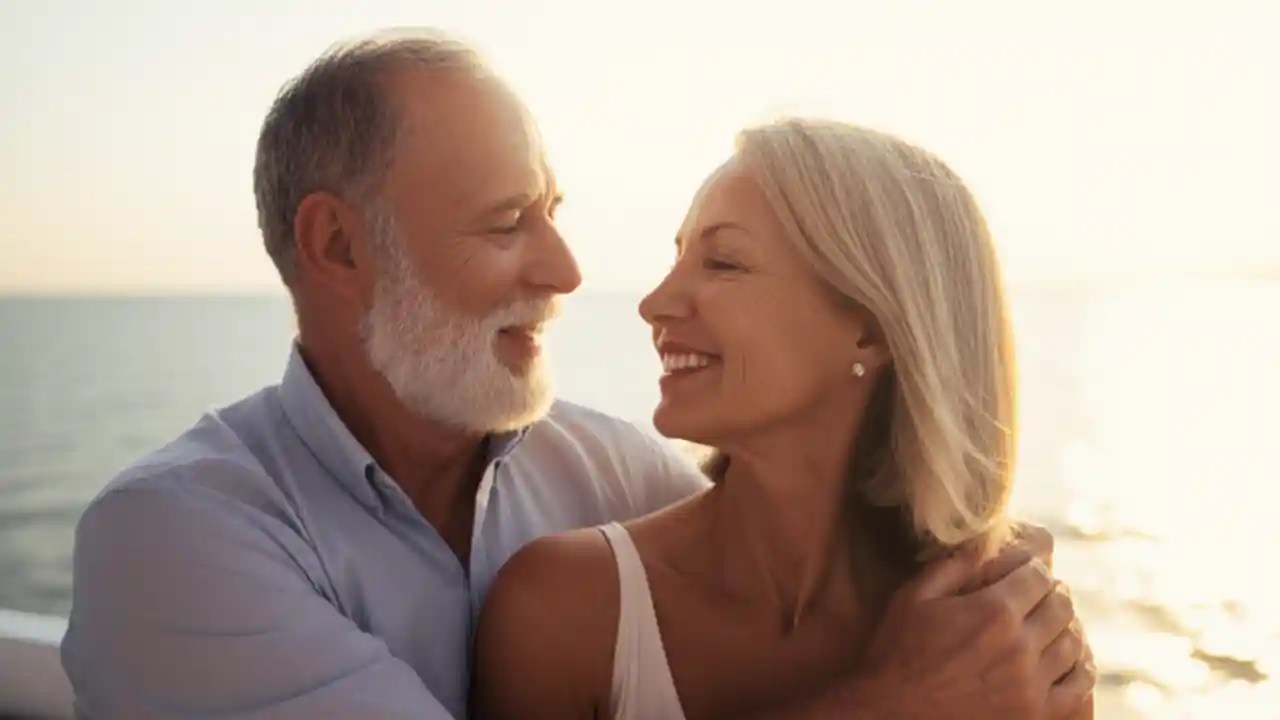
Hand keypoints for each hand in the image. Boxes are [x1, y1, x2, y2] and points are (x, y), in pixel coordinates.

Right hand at [844, 550, 1094, 719]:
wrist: (891, 713)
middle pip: (1062, 607)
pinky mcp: (1035, 714)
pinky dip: (1079, 669)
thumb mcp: (913, 597)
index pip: (1039, 576)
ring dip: (1064, 629)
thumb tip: (983, 546)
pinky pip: (1078, 686)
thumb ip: (952, 566)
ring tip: (1049, 626)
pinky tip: (1066, 662)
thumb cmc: (898, 652)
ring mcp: (1031, 684)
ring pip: (1073, 644)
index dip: (1032, 570)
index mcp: (993, 611)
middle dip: (1051, 595)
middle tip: (1038, 597)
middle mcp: (1020, 645)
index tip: (1024, 573)